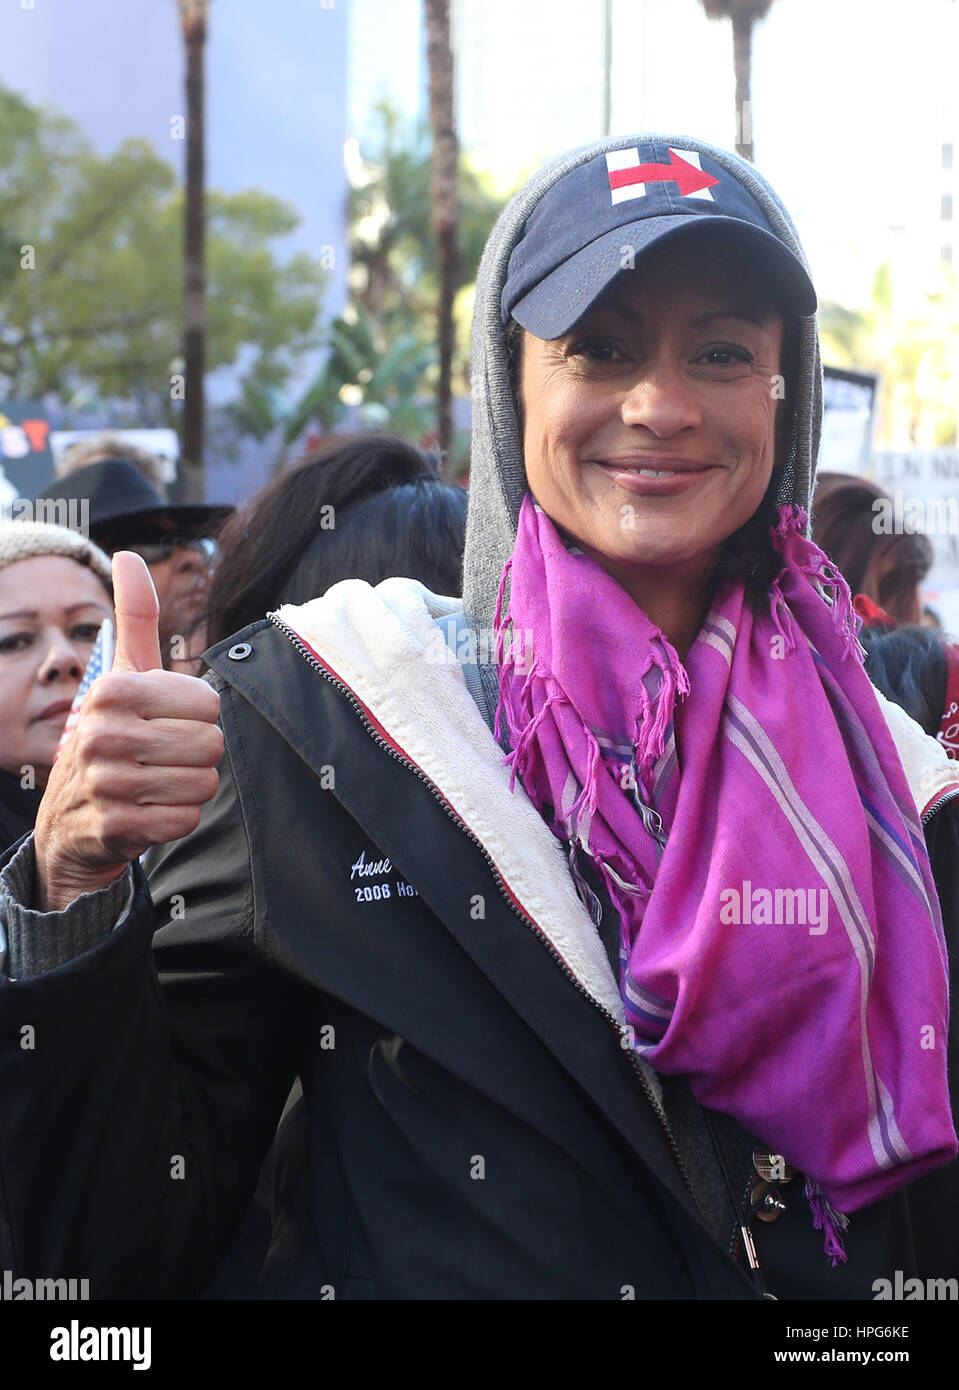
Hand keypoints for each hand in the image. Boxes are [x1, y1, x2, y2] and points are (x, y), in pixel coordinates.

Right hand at [34, 552, 223, 911]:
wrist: (69, 821)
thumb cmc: (111, 736)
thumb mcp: (121, 676)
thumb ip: (134, 617)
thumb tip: (128, 554)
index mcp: (113, 690)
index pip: (209, 704)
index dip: (197, 717)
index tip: (165, 723)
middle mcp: (104, 734)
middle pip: (211, 744)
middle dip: (196, 755)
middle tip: (162, 758)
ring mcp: (106, 783)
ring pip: (203, 783)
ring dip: (188, 787)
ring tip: (155, 783)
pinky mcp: (115, 827)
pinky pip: (186, 819)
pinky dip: (175, 819)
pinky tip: (148, 811)